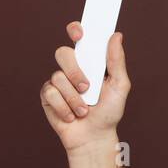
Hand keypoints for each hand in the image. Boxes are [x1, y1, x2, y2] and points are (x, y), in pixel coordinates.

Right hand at [40, 22, 128, 153]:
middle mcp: (72, 68)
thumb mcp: (119, 86)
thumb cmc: (109, 112)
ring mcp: (58, 82)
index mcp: (89, 61)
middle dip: (74, 71)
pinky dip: (64, 107)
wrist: (94, 137)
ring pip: (58, 77)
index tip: (80, 34)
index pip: (78, 37)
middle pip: (63, 53)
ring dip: (73, 97)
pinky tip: (71, 115)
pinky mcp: (47, 96)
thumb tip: (116, 35)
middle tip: (86, 87)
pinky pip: (50, 93)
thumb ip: (116, 61)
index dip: (75, 30)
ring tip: (83, 110)